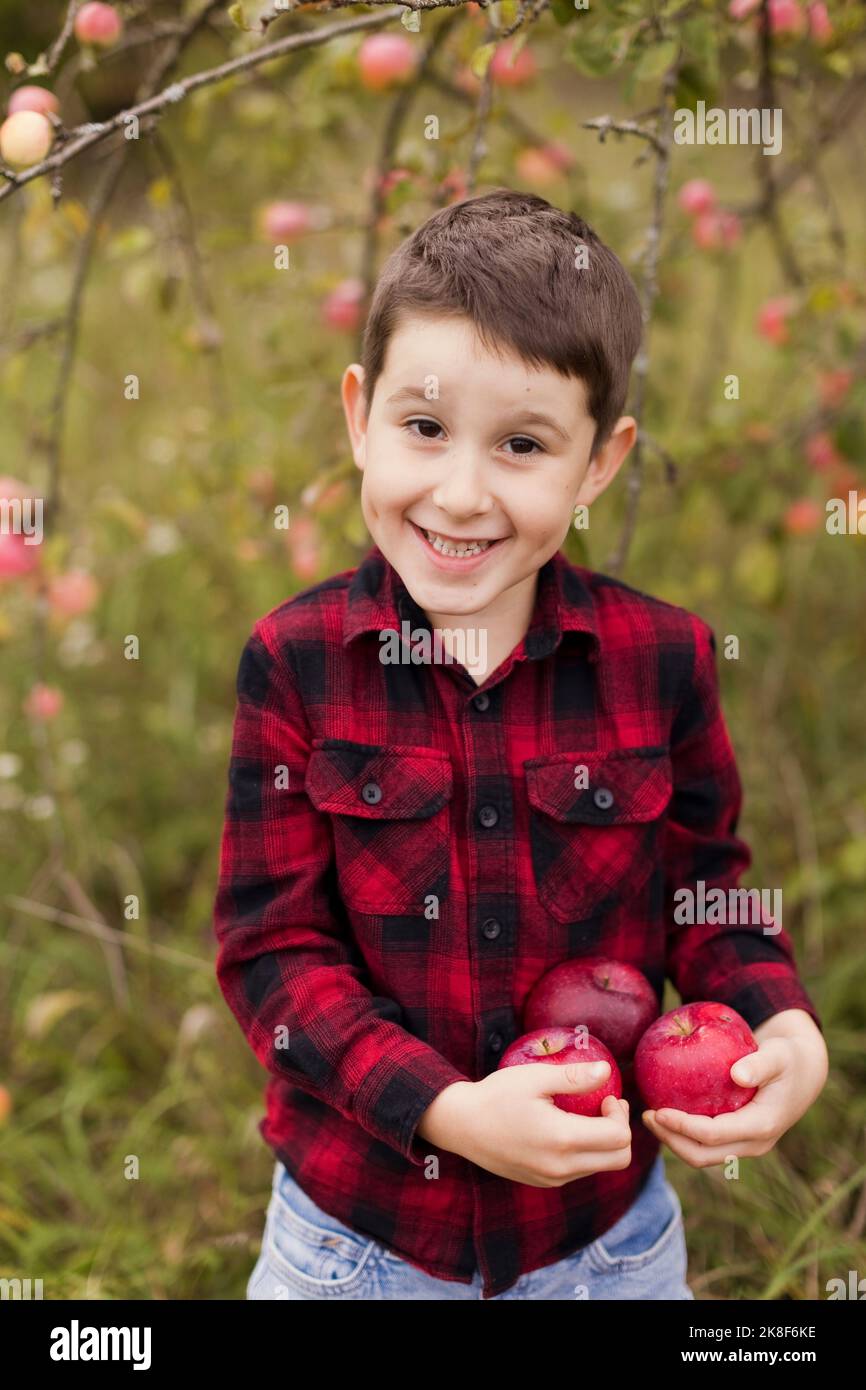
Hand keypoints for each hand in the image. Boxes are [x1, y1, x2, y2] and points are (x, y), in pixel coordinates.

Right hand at [419, 1062, 631, 1186]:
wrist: (460, 1126)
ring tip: (585, 1114)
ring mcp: (552, 1179)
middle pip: (619, 1159)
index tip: (605, 1095)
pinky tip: (567, 1129)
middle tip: (604, 1105)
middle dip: (619, 1131)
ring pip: (601, 1166)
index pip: (618, 1137)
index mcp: (562, 1139)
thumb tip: (607, 1071)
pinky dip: (586, 1151)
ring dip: (603, 1142)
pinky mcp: (544, 1182)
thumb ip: (574, 1076)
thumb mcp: (534, 1077)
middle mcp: (561, 1167)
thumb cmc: (496, 1095)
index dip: (619, 1114)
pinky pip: (581, 1171)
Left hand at [641, 1009, 827, 1167]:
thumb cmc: (788, 1058)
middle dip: (671, 1140)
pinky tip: (666, 1113)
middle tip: (645, 1116)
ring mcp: (746, 1146)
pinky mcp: (738, 1139)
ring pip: (702, 1155)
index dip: (682, 1127)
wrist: (803, 1072)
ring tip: (650, 1117)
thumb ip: (760, 1064)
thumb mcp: (778, 1054)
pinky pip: (706, 1144)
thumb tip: (737, 1075)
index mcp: (762, 1126)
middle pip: (703, 1155)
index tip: (657, 1111)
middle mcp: (754, 1144)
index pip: (713, 1135)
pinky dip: (683, 1135)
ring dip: (674, 1141)